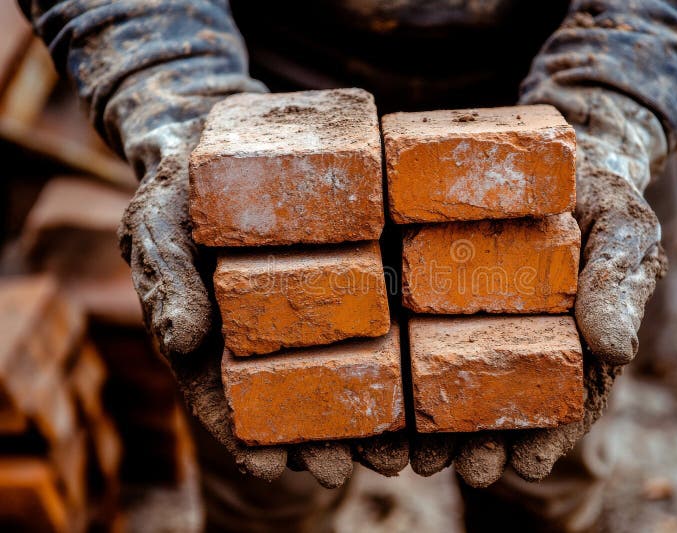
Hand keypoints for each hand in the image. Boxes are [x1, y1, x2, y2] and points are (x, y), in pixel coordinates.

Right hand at [116, 78, 409, 486]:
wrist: (214, 137)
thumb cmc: (179, 189)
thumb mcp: (159, 225)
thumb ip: (168, 280)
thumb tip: (183, 341)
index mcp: (214, 335)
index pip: (224, 399)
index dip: (246, 438)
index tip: (271, 469)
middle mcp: (263, 333)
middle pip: (290, 399)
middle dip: (318, 441)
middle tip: (350, 470)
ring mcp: (308, 307)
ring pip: (335, 372)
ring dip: (362, 418)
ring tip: (392, 452)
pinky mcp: (347, 272)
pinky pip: (370, 318)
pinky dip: (391, 358)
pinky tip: (420, 384)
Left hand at [409, 87, 668, 486]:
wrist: (549, 156)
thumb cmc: (593, 198)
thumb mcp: (620, 232)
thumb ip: (618, 285)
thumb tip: (615, 350)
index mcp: (564, 347)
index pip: (557, 406)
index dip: (542, 439)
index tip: (524, 464)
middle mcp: (511, 346)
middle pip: (491, 409)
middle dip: (474, 447)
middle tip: (454, 467)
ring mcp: (461, 325)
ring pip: (442, 390)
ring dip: (423, 432)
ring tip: (404, 458)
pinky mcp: (420, 297)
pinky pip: (401, 343)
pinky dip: (383, 380)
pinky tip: (363, 409)